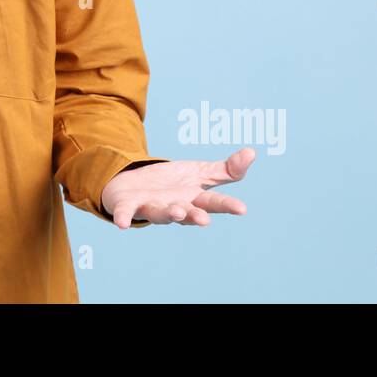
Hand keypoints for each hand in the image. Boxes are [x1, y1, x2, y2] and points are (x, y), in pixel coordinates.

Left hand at [101, 147, 254, 228]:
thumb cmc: (173, 184)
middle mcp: (175, 207)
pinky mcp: (129, 205)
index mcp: (194, 199)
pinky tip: (123, 224)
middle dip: (195, 216)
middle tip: (204, 220)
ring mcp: (152, 207)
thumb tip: (253, 152)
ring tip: (177, 212)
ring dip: (169, 214)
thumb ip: (227, 169)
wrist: (135, 184)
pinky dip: (125, 217)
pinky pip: (126, 212)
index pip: (214, 202)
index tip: (242, 209)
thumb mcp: (200, 172)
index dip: (227, 205)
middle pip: (188, 212)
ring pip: (161, 213)